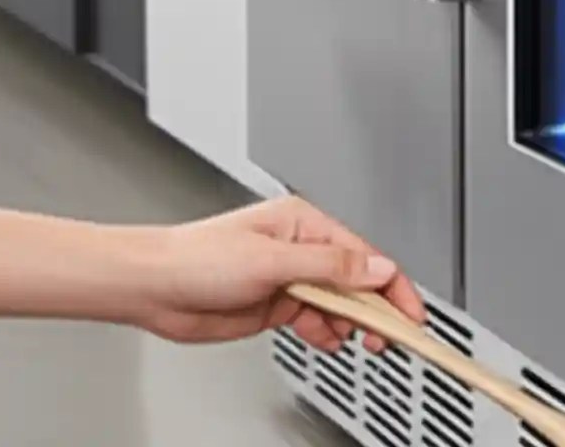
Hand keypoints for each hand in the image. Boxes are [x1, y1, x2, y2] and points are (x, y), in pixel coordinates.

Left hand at [135, 196, 425, 352]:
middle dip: (374, 310)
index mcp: (306, 225)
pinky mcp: (278, 304)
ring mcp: (291, 278)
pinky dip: (326, 332)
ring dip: (348, 324)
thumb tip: (377, 269)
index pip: (365, 256)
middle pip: (357, 282)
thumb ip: (331, 268)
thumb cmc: (197, 258)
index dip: (392, 286)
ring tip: (346, 338)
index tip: (411, 314)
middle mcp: (302, 250)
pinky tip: (324, 339)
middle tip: (388, 337)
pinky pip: (317, 319)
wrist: (153, 287)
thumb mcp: (272, 260)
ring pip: (339, 304)